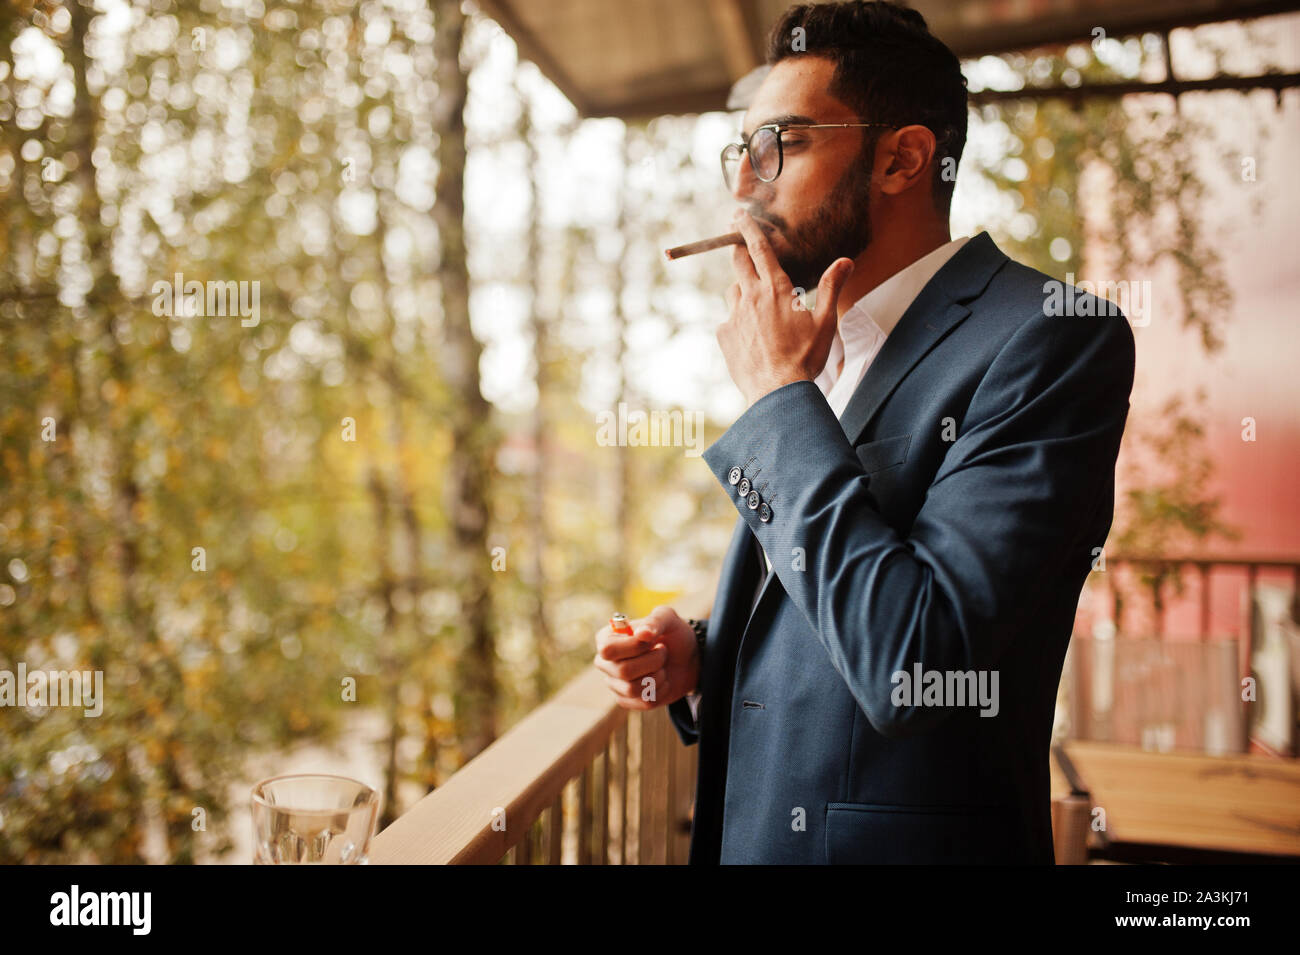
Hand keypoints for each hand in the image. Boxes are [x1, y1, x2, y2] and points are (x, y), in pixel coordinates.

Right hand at [593, 605, 698, 709]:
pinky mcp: (626, 700)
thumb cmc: (672, 635)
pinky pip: (643, 702)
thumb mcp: (668, 619)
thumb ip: (655, 621)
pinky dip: (660, 690)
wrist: (687, 658)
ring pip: (632, 689)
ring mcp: (615, 683)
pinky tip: (662, 680)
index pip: (608, 649)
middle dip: (653, 661)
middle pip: (623, 670)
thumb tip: (642, 634)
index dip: (634, 647)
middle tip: (663, 652)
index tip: (652, 640)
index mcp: (606, 638)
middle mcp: (605, 662)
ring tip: (662, 666)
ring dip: (657, 676)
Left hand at [718, 210, 854, 408]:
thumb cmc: (805, 357)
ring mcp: (734, 316)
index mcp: (776, 289)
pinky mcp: (724, 335)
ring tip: (757, 305)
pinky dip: (738, 322)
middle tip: (739, 244)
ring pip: (733, 291)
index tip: (739, 214)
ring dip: (742, 290)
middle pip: (739, 262)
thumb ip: (832, 287)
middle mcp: (751, 297)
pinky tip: (752, 338)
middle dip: (738, 249)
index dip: (748, 228)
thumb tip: (845, 261)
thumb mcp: (825, 321)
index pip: (759, 248)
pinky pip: (729, 320)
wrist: (777, 391)